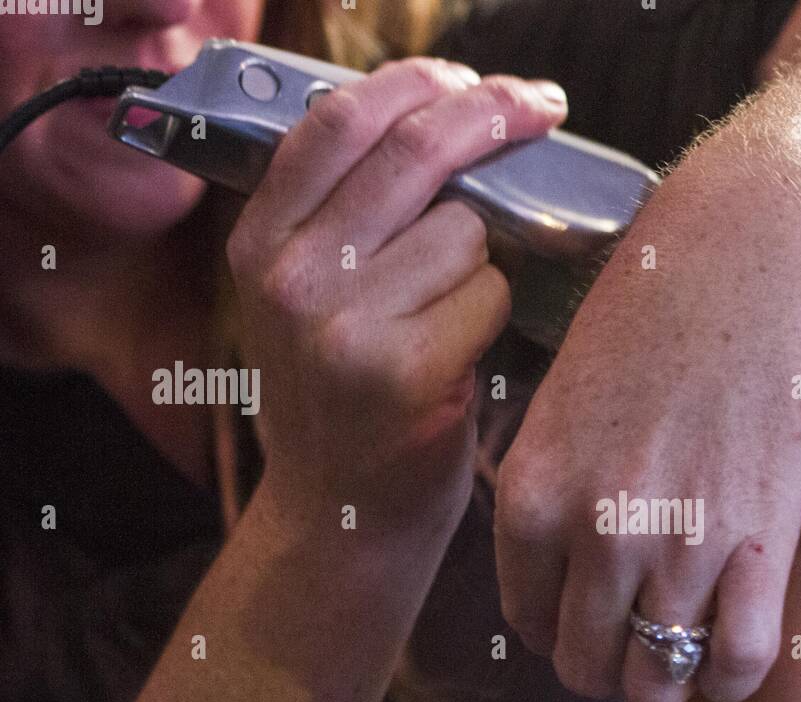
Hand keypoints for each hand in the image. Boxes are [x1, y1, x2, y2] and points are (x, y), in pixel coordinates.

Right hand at [227, 58, 568, 527]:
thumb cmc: (345, 406)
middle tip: (539, 106)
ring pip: (467, 231)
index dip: (418, 82)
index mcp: (260, 246)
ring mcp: (344, 325)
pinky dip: (495, 316)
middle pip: (416, 152)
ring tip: (447, 321)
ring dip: (486, 261)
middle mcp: (291, 277)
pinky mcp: (403, 372)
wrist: (340, 523)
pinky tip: (460, 360)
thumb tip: (445, 121)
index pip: (340, 122)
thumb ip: (344, 218)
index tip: (471, 78)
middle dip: (493, 116)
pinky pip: (490, 293)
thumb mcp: (304, 304)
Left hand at [494, 158, 800, 701]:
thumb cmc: (653, 314)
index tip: (591, 619)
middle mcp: (591, 529)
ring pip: (656, 677)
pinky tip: (734, 651)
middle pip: (585, 663)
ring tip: (686, 646)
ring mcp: (674, 541)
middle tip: (641, 636)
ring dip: (668, 676)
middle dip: (610, 661)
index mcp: (531, 494)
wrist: (747, 252)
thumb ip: (555, 493)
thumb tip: (568, 572)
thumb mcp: (564, 402)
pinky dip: (732, 677)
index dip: (559, 631)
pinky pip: (735, 662)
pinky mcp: (756, 541)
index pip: (526, 620)